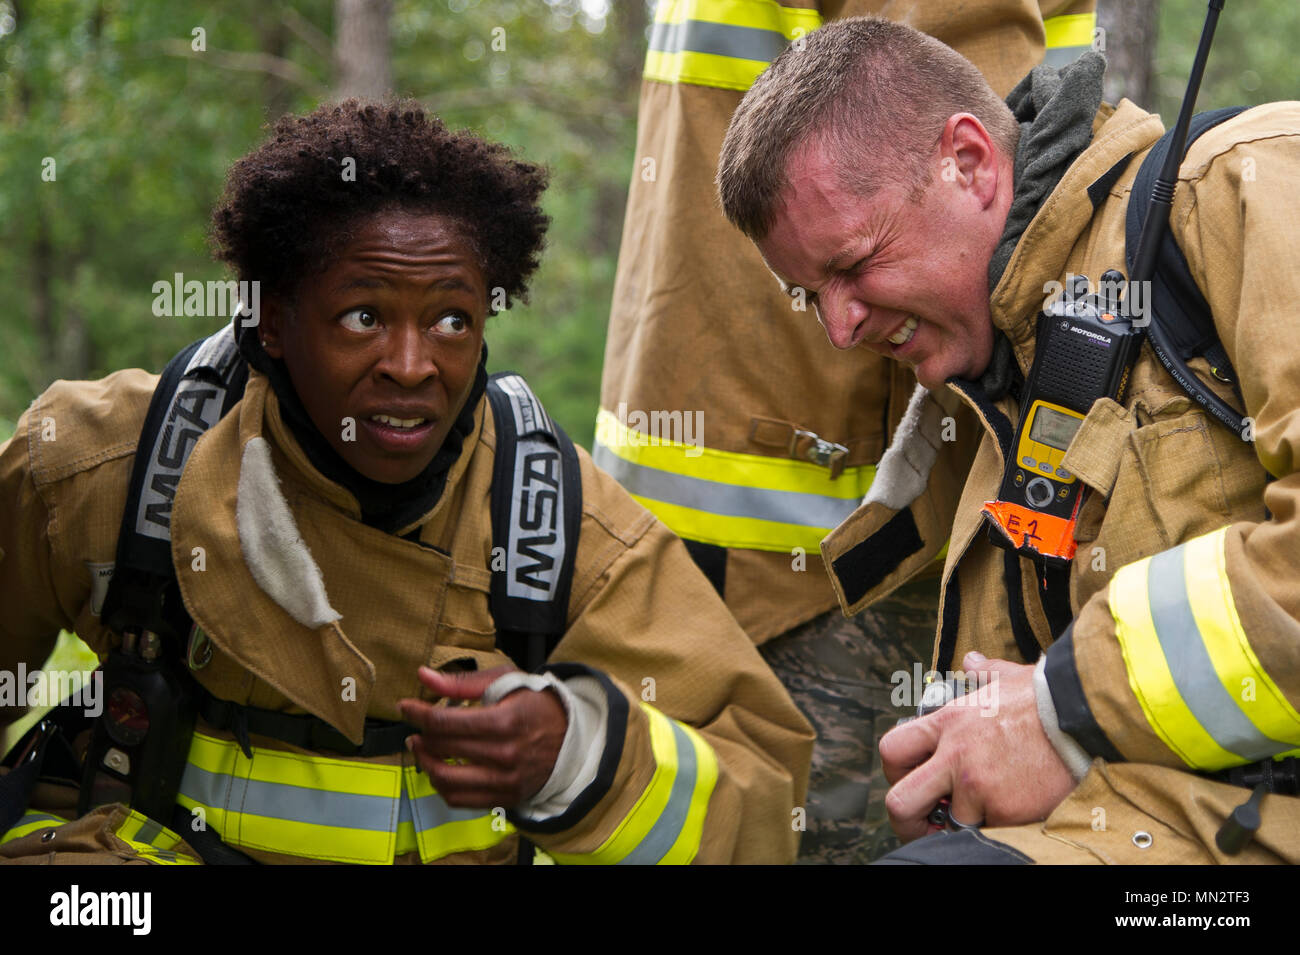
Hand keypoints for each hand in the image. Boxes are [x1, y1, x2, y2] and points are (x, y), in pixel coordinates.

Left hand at [397, 665, 567, 809]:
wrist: (571, 737)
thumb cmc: (535, 703)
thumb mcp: (505, 680)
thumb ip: (462, 682)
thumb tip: (423, 676)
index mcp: (505, 721)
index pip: (444, 722)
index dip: (417, 713)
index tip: (406, 707)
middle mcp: (504, 754)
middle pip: (441, 749)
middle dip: (420, 735)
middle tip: (416, 726)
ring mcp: (505, 780)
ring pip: (445, 780)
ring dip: (425, 763)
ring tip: (423, 748)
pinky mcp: (504, 797)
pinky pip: (459, 799)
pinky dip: (441, 785)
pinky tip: (440, 768)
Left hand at [878, 652, 1075, 841]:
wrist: (1082, 715)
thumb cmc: (1045, 698)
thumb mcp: (1005, 678)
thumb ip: (982, 674)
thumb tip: (972, 661)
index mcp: (946, 722)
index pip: (891, 751)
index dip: (894, 772)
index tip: (911, 780)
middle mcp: (953, 754)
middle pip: (900, 802)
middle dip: (908, 821)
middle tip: (927, 823)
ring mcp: (975, 784)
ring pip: (954, 820)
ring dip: (972, 817)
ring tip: (997, 800)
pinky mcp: (1003, 808)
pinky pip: (990, 828)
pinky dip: (1002, 822)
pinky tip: (1020, 802)